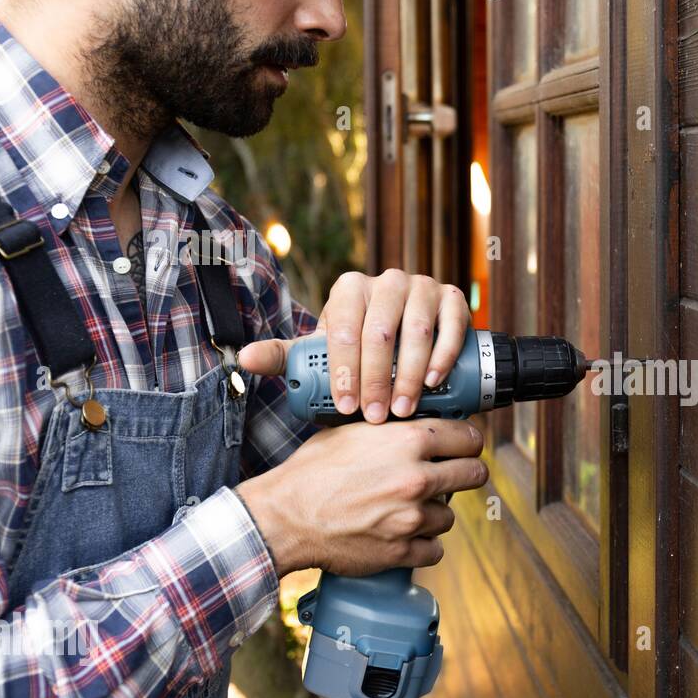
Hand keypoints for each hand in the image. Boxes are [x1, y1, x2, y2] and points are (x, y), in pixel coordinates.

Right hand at [236, 419, 487, 576]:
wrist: (285, 517)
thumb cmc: (312, 473)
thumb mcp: (352, 432)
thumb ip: (393, 430)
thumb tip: (420, 426)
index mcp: (408, 441)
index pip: (469, 438)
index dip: (468, 443)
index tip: (465, 448)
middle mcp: (417, 478)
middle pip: (475, 475)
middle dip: (465, 474)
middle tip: (451, 477)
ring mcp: (412, 517)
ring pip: (450, 515)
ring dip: (434, 514)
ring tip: (407, 510)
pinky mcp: (403, 550)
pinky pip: (434, 550)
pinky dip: (422, 545)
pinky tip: (403, 536)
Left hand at [239, 269, 470, 423]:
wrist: (407, 335)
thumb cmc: (359, 348)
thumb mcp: (322, 351)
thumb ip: (286, 356)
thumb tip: (243, 360)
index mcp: (350, 289)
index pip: (343, 329)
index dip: (343, 370)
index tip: (345, 407)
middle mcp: (387, 281)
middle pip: (379, 332)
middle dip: (376, 379)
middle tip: (377, 416)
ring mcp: (423, 287)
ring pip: (416, 329)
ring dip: (410, 374)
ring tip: (404, 409)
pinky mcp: (454, 298)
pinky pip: (451, 325)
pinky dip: (443, 354)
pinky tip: (434, 381)